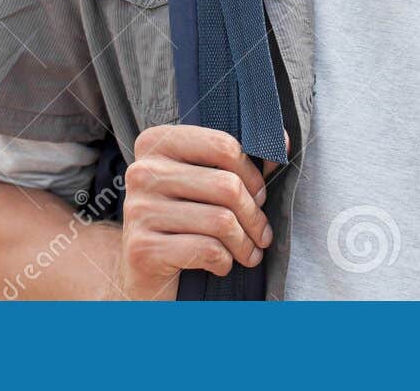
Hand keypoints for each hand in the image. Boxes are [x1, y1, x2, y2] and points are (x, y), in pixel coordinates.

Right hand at [116, 124, 287, 299]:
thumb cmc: (183, 224)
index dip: (253, 174)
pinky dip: (225, 262)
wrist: (145, 279)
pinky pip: (206, 250)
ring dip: (245, 243)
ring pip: (221, 221)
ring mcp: (138, 210)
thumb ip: (238, 162)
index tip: (259, 195)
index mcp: (157, 143)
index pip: (223, 145)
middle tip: (261, 232)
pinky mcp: (142, 248)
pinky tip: (221, 264)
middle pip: (227, 186)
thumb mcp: (206, 186)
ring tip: (249, 253)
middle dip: (254, 216)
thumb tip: (280, 141)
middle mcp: (142, 171)